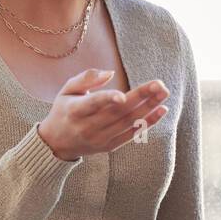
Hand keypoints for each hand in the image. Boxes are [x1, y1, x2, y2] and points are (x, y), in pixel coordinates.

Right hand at [37, 68, 168, 161]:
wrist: (57, 143)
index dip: (107, 100)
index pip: (93, 104)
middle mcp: (88, 127)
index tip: (123, 96)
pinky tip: (161, 110)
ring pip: (128, 123)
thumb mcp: (67, 90)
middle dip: (141, 97)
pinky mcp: (110, 146)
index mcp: (75, 111)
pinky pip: (132, 134)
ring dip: (149, 108)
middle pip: (118, 112)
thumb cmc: (64, 110)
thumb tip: (110, 73)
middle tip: (159, 84)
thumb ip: (86, 78)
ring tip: (164, 93)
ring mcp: (100, 139)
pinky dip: (148, 123)